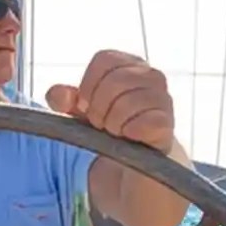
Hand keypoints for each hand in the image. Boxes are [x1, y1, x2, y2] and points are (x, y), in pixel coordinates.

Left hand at [46, 50, 174, 152]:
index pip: (104, 59)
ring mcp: (163, 99)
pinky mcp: (167, 124)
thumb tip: (57, 95)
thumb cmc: (112, 130)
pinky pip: (144, 123)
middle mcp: (151, 76)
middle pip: (114, 80)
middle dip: (99, 108)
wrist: (137, 166)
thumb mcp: (83, 113)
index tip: (85, 106)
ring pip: (128, 102)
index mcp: (130, 65)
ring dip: (113, 123)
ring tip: (116, 133)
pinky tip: (130, 139)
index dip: (88, 84)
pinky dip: (129, 133)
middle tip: (101, 125)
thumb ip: (67, 100)